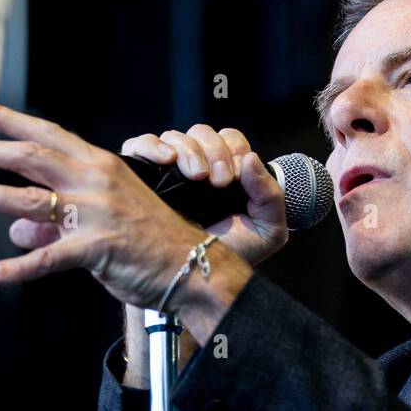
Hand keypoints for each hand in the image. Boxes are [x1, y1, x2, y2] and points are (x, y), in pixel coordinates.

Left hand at [0, 97, 256, 310]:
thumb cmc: (151, 245)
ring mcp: (96, 214)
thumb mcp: (101, 224)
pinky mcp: (98, 248)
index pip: (48, 136)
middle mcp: (96, 182)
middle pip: (29, 158)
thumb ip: (55, 223)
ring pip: (29, 201)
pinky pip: (47, 259)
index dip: (9, 120)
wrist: (195, 267)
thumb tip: (14, 230)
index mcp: (101, 166)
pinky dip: (15, 269)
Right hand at [120, 124, 288, 268]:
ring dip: (188, 150)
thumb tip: (250, 159)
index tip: (234, 179)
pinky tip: (167, 160)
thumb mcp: (268, 229)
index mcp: (227, 171)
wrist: (201, 278)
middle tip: (219, 182)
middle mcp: (197, 167)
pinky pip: (139, 145)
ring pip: (174, 136)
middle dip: (214, 151)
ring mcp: (169, 171)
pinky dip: (152, 146)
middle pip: (202, 132)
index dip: (233, 149)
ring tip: (196, 176)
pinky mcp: (142, 177)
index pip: (229, 138)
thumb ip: (271, 195)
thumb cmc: (233, 256)